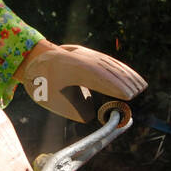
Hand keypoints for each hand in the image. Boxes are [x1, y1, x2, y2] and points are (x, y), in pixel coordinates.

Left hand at [18, 43, 147, 122]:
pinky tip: (129, 75)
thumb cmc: (40, 83)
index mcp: (72, 69)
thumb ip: (72, 110)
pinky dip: (120, 68)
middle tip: (139, 92)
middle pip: (108, 69)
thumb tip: (91, 115)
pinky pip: (107, 61)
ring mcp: (84, 54)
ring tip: (140, 85)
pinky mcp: (87, 54)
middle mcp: (81, 59)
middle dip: (125, 81)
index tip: (129, 96)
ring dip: (126, 74)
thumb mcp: (51, 100)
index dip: (115, 87)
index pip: (99, 78)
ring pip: (110, 64)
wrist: (30, 58)